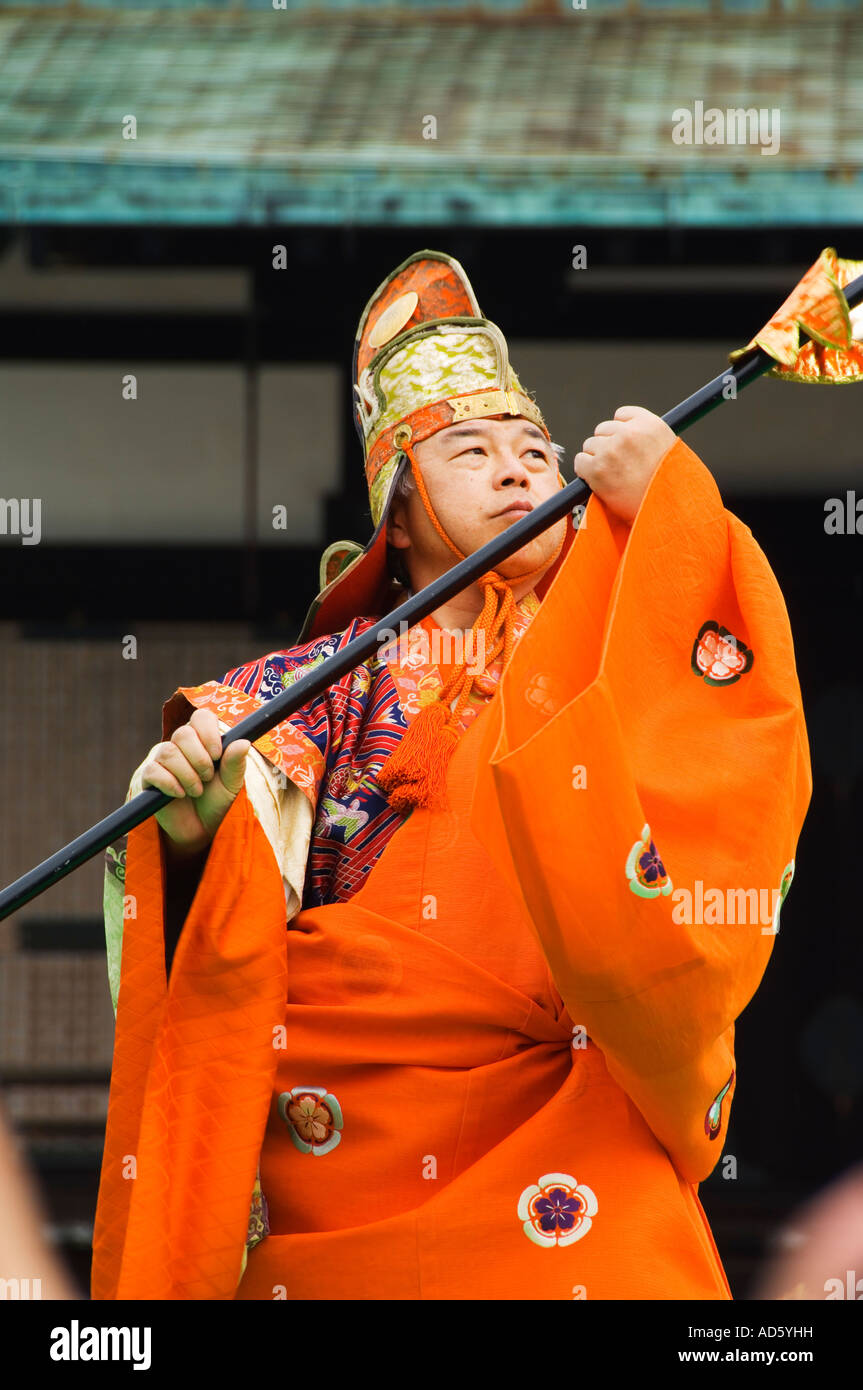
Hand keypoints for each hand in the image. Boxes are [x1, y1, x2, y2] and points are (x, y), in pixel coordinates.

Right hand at [140, 708, 250, 858]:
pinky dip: (171, 784)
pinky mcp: (147, 778)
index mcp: (201, 740)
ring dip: (187, 774)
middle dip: (199, 759)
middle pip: (183, 733)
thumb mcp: (231, 783)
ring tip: (197, 791)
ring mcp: (160, 759)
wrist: (198, 828)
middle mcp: (179, 745)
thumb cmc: (215, 800)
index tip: (217, 755)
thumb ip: (235, 763)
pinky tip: (180, 794)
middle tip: (208, 777)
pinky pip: (153, 771)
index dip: (209, 732)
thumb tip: (244, 742)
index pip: (201, 717)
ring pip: (168, 752)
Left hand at [573, 405, 676, 524]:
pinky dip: (585, 471)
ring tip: (613, 476)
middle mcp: (630, 433)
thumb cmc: (665, 487)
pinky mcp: (597, 468)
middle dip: (607, 446)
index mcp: (651, 425)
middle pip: (603, 429)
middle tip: (618, 466)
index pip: (621, 415)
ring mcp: (612, 450)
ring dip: (596, 459)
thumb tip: (623, 429)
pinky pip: (580, 461)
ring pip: (590, 444)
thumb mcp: (668, 451)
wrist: (663, 513)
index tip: (625, 447)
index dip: (620, 432)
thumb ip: (646, 436)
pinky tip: (600, 481)